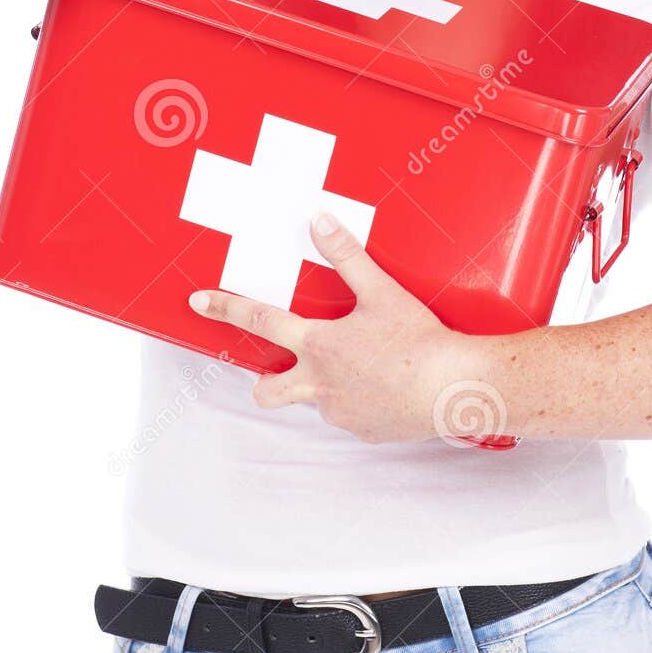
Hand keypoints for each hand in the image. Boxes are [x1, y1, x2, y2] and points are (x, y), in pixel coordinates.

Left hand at [187, 211, 479, 443]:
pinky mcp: (363, 431)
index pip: (261, 320)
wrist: (453, 388)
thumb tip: (319, 221)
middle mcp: (320, 383)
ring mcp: (340, 412)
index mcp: (319, 345)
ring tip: (359, 370)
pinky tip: (386, 387)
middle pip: (268, 392)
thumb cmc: (418, 340)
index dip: (226, 308)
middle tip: (275, 371)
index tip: (198, 302)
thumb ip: (347, 256)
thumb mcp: (381, 291)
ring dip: (322, 388)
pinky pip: (349, 416)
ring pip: (315, 402)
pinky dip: (358, 402)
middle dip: (264, 383)